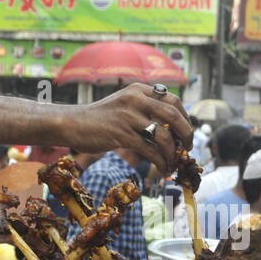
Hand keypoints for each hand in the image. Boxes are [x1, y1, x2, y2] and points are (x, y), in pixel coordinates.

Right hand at [65, 83, 192, 172]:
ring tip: (173, 164)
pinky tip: (162, 169)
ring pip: (163, 136)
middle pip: (173, 115)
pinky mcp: (121, 134)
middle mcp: (135, 99)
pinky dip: (160, 162)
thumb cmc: (100, 118)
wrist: (72, 123)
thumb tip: (173, 128)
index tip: (187, 133)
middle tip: (188, 148)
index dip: (185, 118)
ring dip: (172, 154)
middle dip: (186, 134)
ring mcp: (128, 117)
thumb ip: (145, 109)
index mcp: (139, 90)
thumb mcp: (124, 104)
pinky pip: (150, 150)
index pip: (173, 100)